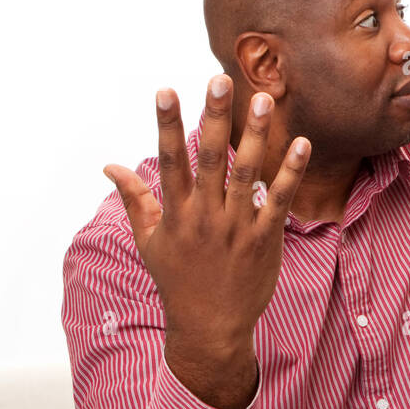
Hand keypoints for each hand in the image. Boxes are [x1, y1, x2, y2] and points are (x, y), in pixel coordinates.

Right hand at [102, 74, 311, 349]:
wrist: (211, 328)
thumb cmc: (178, 280)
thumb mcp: (149, 241)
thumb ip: (133, 199)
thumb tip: (109, 165)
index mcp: (175, 213)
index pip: (170, 161)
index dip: (167, 126)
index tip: (166, 90)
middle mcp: (205, 216)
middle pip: (211, 159)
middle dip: (214, 118)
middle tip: (220, 80)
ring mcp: (237, 227)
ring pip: (248, 174)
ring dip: (256, 136)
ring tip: (264, 99)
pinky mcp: (266, 240)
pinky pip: (280, 200)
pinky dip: (291, 172)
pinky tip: (301, 143)